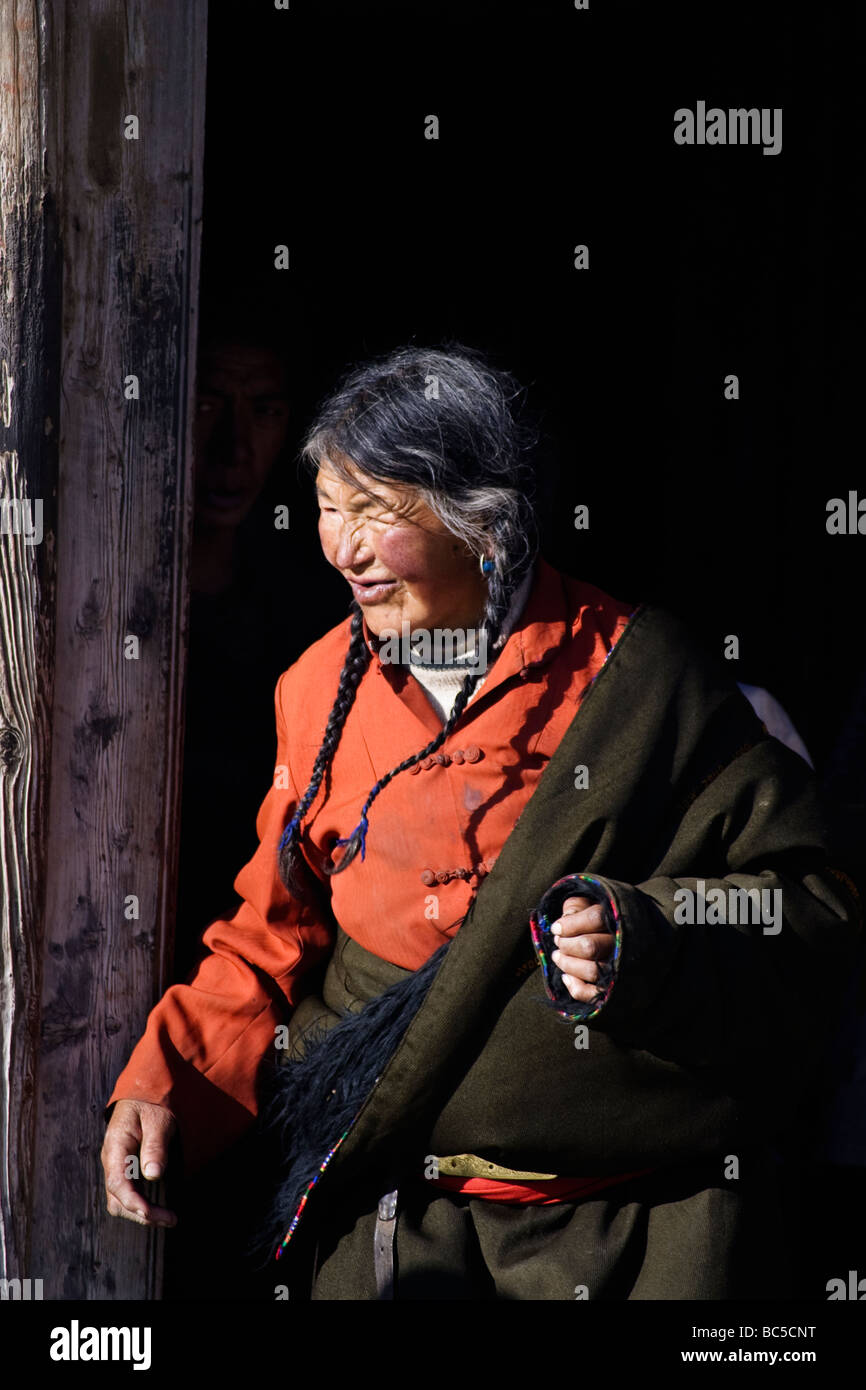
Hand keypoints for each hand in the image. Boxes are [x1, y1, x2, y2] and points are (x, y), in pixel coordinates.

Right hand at [101, 1099, 177, 1226]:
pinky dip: (140, 1205)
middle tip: (171, 1219)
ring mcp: (115, 1166)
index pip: (117, 1183)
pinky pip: (126, 1193)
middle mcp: (111, 1160)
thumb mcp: (158, 1119)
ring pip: (119, 1200)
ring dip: (141, 1213)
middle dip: (141, 1214)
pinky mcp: (123, 1169)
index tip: (154, 1214)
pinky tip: (158, 1208)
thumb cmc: (152, 1104)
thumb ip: (155, 1145)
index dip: (134, 1203)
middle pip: (116, 1199)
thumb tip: (153, 1174)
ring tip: (168, 1219)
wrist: (143, 1093)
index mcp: (116, 1146)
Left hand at [550, 895, 614, 1003]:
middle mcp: (623, 943)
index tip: (556, 928)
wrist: (621, 937)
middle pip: (590, 946)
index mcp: (618, 918)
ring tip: (558, 956)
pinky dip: (576, 988)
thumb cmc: (599, 920)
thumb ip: (576, 906)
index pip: (595, 918)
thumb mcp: (589, 904)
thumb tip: (564, 921)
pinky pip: (595, 994)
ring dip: (567, 964)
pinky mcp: (615, 988)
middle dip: (566, 945)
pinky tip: (566, 978)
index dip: (570, 924)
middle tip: (558, 942)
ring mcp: (621, 967)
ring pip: (592, 970)